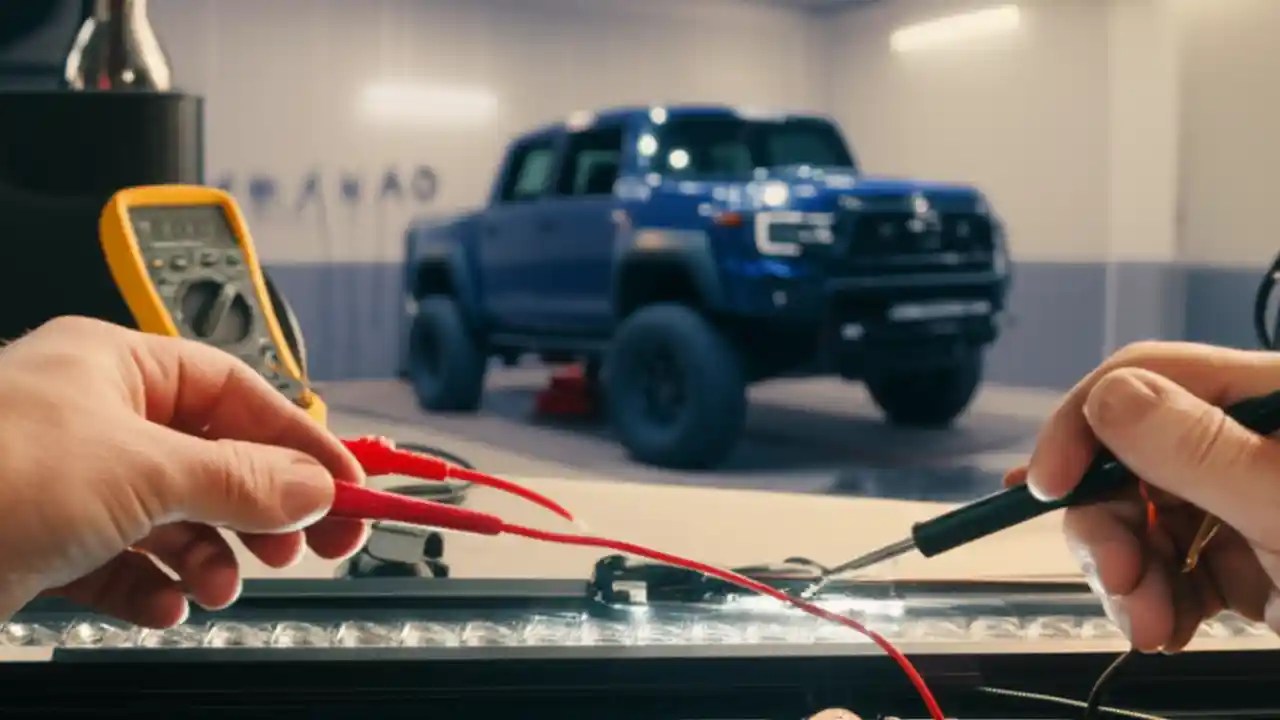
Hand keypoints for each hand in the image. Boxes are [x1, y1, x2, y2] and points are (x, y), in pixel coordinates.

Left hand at [0, 316, 366, 626]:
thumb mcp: (141, 470)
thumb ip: (240, 479)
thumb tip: (313, 487)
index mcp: (116, 367)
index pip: (238, 394)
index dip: (300, 441)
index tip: (348, 487)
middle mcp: (95, 418)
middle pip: (213, 459)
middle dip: (259, 508)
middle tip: (309, 546)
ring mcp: (68, 483)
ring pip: (174, 517)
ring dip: (209, 556)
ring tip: (221, 583)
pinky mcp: (44, 543)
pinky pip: (127, 564)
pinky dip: (156, 587)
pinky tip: (166, 603)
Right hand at [1005, 341, 1279, 651]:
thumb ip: (1199, 448)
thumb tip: (1106, 398)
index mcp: (1263, 396)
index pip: (1142, 380)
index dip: (1079, 427)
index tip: (1043, 485)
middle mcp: (1244, 440)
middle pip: (1127, 461)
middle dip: (1105, 527)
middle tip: (1117, 581)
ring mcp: (1242, 502)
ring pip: (1139, 521)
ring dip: (1126, 578)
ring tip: (1151, 627)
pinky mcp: (1246, 559)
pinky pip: (1170, 569)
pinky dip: (1156, 602)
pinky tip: (1170, 628)